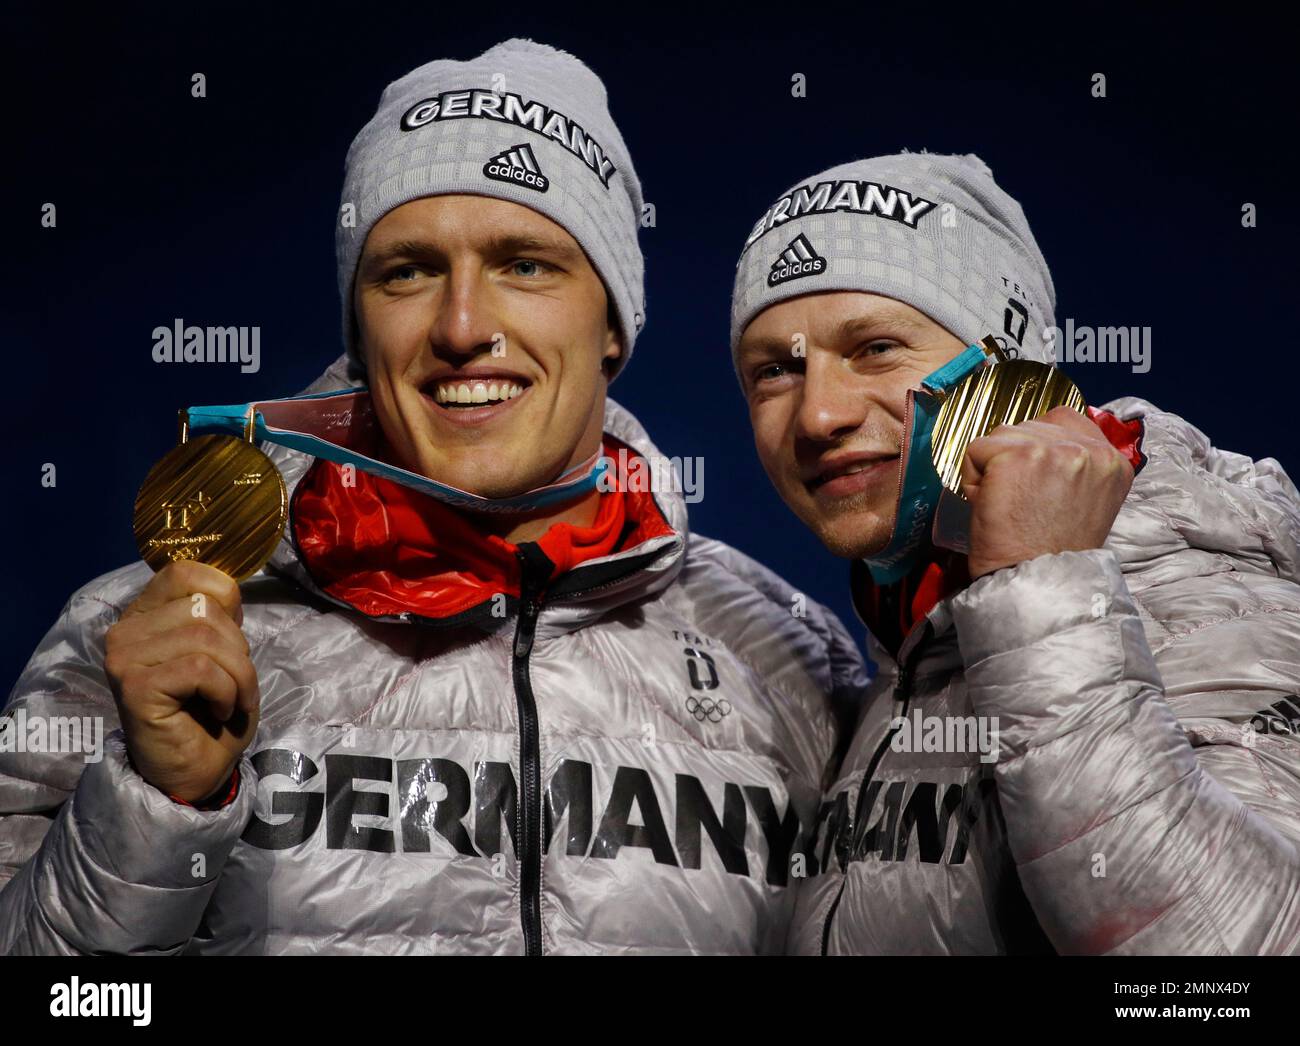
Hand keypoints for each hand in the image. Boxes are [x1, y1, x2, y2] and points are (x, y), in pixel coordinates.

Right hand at [104, 561, 259, 803]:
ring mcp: (124, 658)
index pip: (186, 571)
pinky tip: (220, 710)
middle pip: (204, 607)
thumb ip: (216, 614)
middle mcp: (125, 630)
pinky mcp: (134, 686)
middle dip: (239, 648)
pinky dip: (226, 690)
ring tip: (232, 700)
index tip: (232, 640)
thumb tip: (229, 586)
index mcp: (145, 614)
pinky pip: (200, 668)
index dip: (225, 599)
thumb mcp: (223, 650)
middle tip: (236, 683)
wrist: (195, 772)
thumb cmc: (211, 710)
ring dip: (239, 673)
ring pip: (206, 637)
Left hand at [961, 406, 1134, 580]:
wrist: (1038, 584)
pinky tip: (993, 506)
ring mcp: (1054, 449)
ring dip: (993, 469)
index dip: (1038, 448)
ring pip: (1001, 436)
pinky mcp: (1017, 455)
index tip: (1036, 483)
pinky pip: (976, 451)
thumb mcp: (1086, 502)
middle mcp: (1090, 449)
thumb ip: (1075, 467)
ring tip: (1011, 506)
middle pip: (1029, 426)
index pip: (1065, 420)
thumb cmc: (1051, 553)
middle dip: (1014, 460)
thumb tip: (1043, 441)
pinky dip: (973, 479)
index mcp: (1112, 460)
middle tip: (1024, 505)